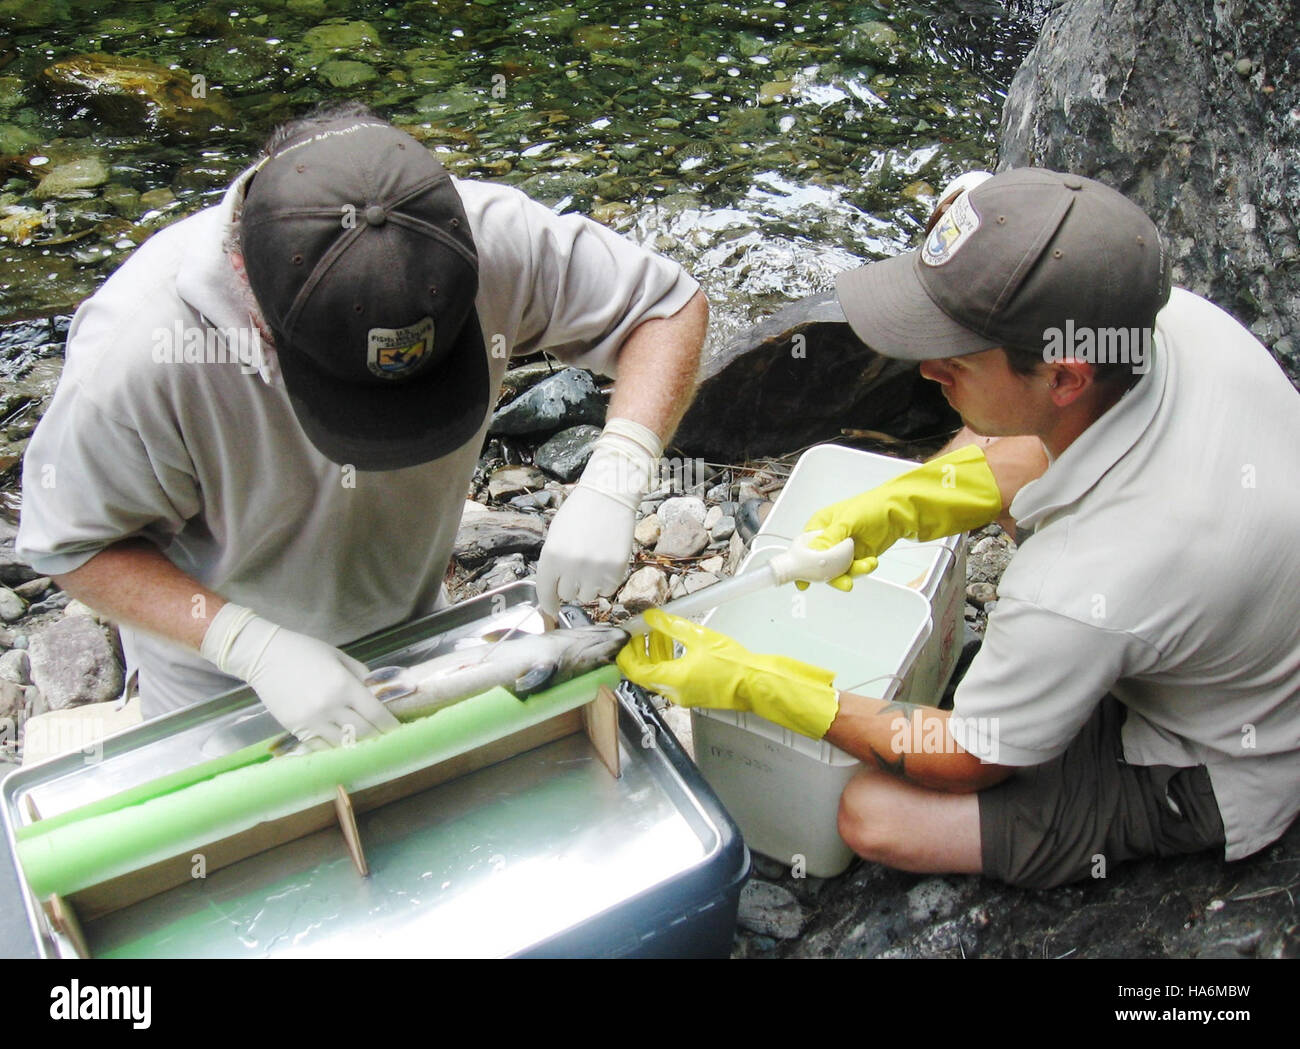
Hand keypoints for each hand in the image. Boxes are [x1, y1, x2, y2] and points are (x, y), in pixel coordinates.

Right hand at [201, 604, 398, 748]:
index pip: (375, 713)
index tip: (399, 732)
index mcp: (344, 685)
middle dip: (378, 739)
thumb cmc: (304, 651)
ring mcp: (312, 720)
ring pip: (343, 744)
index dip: (390, 726)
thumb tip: (375, 691)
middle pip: (363, 732)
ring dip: (358, 748)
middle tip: (389, 744)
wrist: (264, 656)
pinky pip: (321, 747)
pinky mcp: (296, 729)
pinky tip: (345, 749)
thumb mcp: (338, 656)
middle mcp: (330, 706)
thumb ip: (360, 674)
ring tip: (370, 749)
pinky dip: (336, 749)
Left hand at [534, 417, 660, 615]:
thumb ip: (552, 564)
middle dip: (570, 586)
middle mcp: (571, 567)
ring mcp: (595, 570)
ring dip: (588, 586)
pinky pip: (607, 591)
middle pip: (568, 595)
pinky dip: (605, 583)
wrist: (609, 497)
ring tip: (592, 565)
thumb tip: (553, 589)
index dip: (549, 604)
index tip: (552, 608)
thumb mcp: (555, 536)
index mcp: (551, 556)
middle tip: (577, 570)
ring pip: (588, 596)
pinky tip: (604, 564)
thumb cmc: (579, 513)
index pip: (546, 593)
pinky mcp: (616, 571)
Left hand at [617, 609, 839, 738]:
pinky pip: (672, 677)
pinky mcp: (693, 694)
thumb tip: (651, 616)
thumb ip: (671, 626)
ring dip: (654, 654)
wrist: (756, 682)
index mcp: (671, 679)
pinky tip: (675, 643)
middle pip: (644, 673)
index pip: (634, 671)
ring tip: (658, 631)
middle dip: (639, 651)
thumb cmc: (732, 663)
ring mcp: (683, 695)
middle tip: (640, 632)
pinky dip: (668, 660)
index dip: (625, 654)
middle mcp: (673, 692)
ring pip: (658, 674)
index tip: (625, 638)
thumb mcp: (699, 637)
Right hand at [801, 445, 1001, 590]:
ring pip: (837, 570)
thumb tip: (812, 554)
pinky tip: (872, 562)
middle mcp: (830, 537)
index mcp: (821, 524)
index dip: (801, 563)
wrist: (901, 512)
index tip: (802, 582)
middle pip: (819, 563)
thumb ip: (829, 539)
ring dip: (850, 572)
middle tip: (842, 582)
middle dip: (830, 574)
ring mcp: (843, 548)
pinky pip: (853, 570)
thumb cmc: (873, 507)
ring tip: (866, 566)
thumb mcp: (847, 522)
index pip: (804, 546)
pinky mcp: (857, 556)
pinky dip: (862, 569)